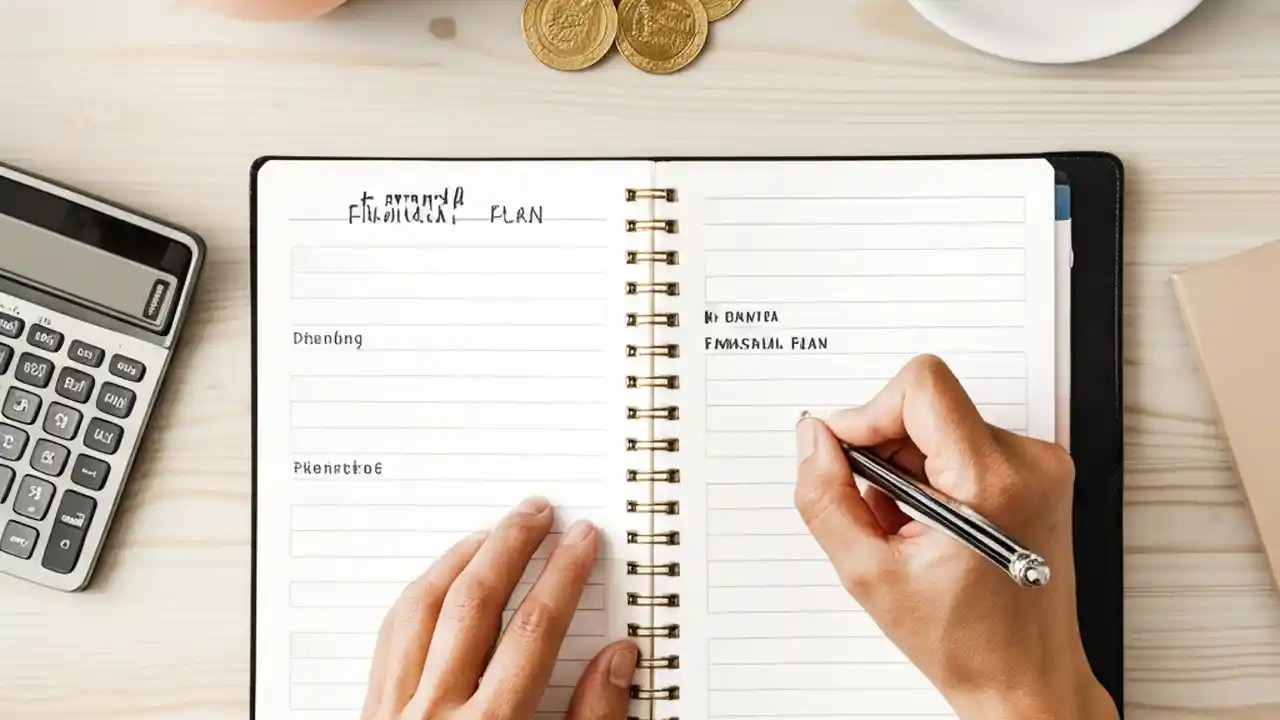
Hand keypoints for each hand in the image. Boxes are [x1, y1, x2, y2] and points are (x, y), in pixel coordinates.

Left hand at [361, 497, 637, 719]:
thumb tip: (619, 658)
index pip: (533, 630)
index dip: (563, 576)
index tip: (583, 540)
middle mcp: (436, 715)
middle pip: (474, 604)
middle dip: (511, 547)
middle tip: (538, 511)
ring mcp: (395, 713)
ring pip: (422, 609)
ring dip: (460, 559)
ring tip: (492, 531)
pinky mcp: (371, 715)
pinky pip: (391, 636)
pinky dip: (418, 596)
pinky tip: (438, 581)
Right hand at [794, 355, 1117, 719]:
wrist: (1025, 680)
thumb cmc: (966, 642)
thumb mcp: (868, 573)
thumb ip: (826, 497)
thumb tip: (813, 440)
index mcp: (993, 480)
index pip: (920, 386)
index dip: (868, 413)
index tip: (846, 453)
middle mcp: (1028, 462)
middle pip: (926, 406)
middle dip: (883, 453)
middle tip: (876, 512)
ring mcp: (1038, 467)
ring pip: (939, 426)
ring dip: (905, 470)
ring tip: (907, 531)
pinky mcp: (1035, 476)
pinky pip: (962, 446)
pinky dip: (930, 479)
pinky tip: (929, 528)